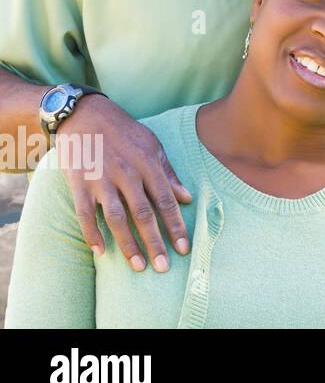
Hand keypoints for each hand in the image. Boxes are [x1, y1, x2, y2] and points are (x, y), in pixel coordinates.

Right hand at [55, 92, 192, 271]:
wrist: (86, 115)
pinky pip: (85, 214)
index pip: (166, 201)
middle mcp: (127, 174)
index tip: (184, 248)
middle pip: (144, 214)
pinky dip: (92, 233)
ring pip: (116, 218)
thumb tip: (187, 197)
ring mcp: (101, 179)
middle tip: (163, 267)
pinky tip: (100, 252)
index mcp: (148, 164)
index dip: (176, 226)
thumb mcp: (153, 145)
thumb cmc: (125, 131)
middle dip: (155, 242)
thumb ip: (169, 172)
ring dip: (127, 244)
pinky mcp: (79, 183)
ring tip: (138, 265)